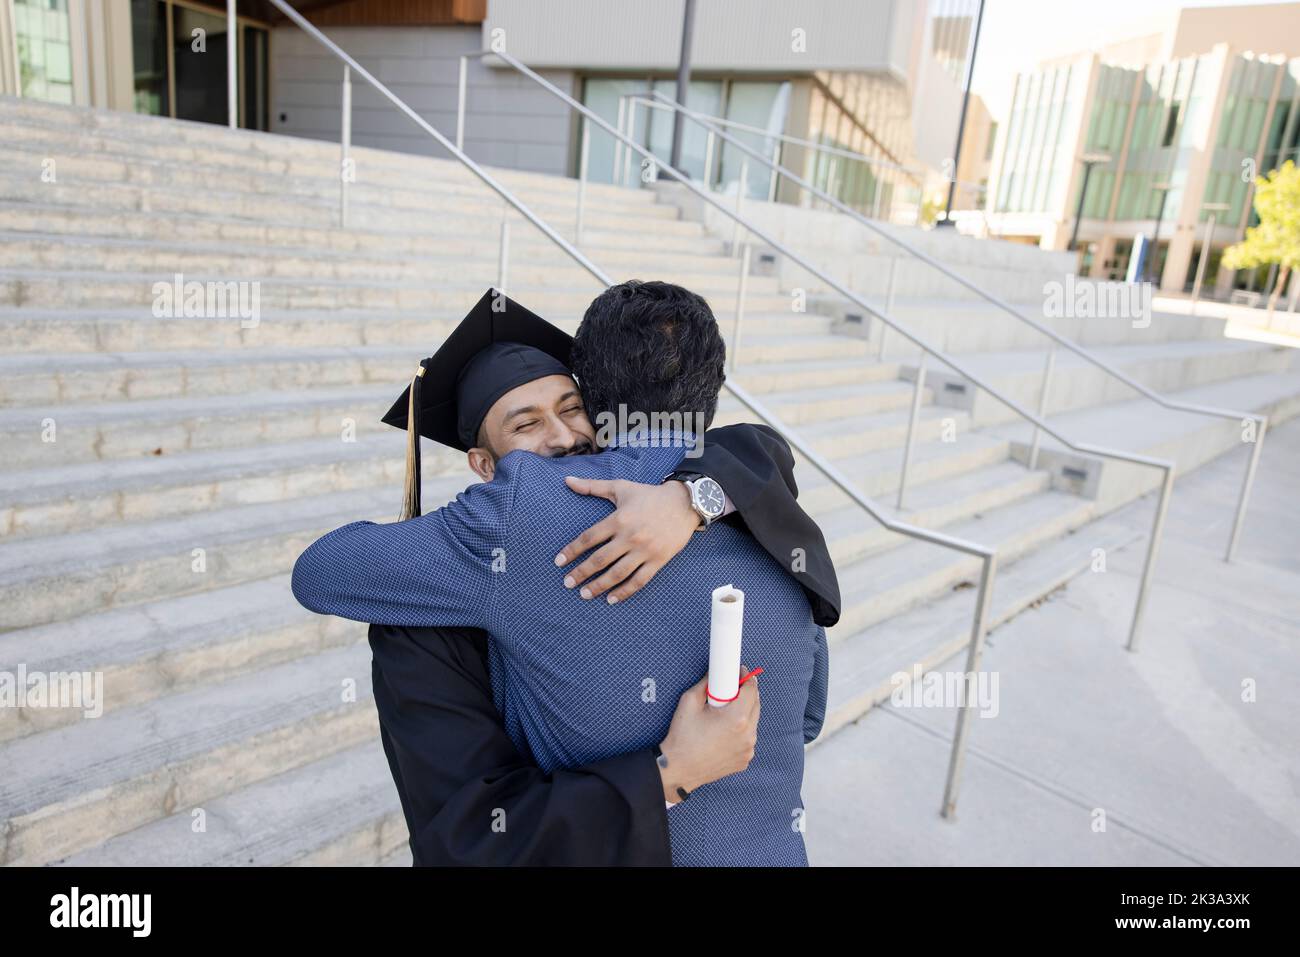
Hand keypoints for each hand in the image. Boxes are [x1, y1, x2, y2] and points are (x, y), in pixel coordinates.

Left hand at [554, 476, 700, 603]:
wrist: (684, 503)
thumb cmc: (649, 495)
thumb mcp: (621, 487)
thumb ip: (593, 486)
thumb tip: (567, 481)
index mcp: (618, 519)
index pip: (589, 538)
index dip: (572, 550)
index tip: (559, 562)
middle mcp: (630, 536)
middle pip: (600, 559)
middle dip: (581, 572)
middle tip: (567, 583)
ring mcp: (645, 550)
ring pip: (618, 573)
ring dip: (599, 585)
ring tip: (585, 594)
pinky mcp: (658, 560)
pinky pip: (639, 580)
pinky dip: (625, 591)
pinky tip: (611, 599)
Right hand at [657, 667, 759, 802]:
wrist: (678, 769)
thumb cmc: (682, 736)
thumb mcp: (689, 701)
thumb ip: (706, 683)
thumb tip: (715, 674)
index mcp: (736, 718)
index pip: (751, 689)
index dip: (746, 677)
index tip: (740, 673)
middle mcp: (747, 734)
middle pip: (756, 704)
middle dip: (745, 694)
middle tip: (730, 690)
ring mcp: (748, 749)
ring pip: (753, 722)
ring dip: (743, 713)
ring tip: (722, 715)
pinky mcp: (745, 760)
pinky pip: (748, 739)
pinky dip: (740, 732)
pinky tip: (723, 733)